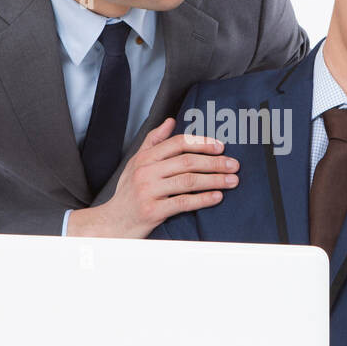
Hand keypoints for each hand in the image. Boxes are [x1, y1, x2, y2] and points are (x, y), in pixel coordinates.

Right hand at [66, 118, 237, 237]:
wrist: (112, 223)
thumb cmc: (127, 194)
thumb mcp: (135, 164)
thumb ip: (153, 142)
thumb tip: (170, 122)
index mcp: (144, 158)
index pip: (178, 144)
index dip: (202, 143)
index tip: (221, 147)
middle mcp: (146, 172)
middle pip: (187, 161)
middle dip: (215, 162)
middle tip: (234, 165)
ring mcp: (148, 191)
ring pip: (188, 181)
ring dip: (214, 180)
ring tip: (232, 181)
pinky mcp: (152, 211)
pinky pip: (183, 202)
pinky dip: (203, 199)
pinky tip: (217, 197)